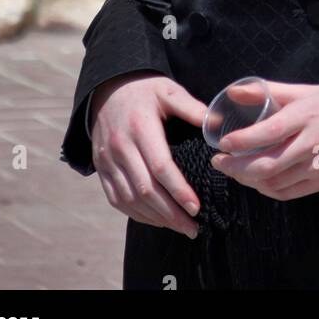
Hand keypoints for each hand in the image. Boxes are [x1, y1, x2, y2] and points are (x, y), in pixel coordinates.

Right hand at [89, 72, 207, 235]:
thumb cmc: (144, 90)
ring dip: (155, 218)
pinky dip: (136, 214)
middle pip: (146, 189)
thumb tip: (217, 125)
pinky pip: (116, 199)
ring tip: (179, 227)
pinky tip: (155, 220)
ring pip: (130, 199)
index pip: (160, 167)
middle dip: (171, 213)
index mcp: (140, 127)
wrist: (107, 90)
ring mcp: (108, 160)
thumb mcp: (168, 90)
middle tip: (193, 228)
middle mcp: (121, 147)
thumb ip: (191, 107)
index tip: (196, 208)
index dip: (178, 191)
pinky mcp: (101, 168)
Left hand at [209, 80, 318, 200]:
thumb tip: (233, 92)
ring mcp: (317, 166)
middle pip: (268, 165)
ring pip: (274, 182)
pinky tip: (254, 180)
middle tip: (219, 161)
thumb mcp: (302, 91)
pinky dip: (265, 189)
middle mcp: (311, 144)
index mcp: (305, 116)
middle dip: (237, 167)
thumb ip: (267, 91)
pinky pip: (287, 193)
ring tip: (232, 170)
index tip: (223, 143)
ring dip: (247, 179)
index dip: (244, 140)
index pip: (271, 131)